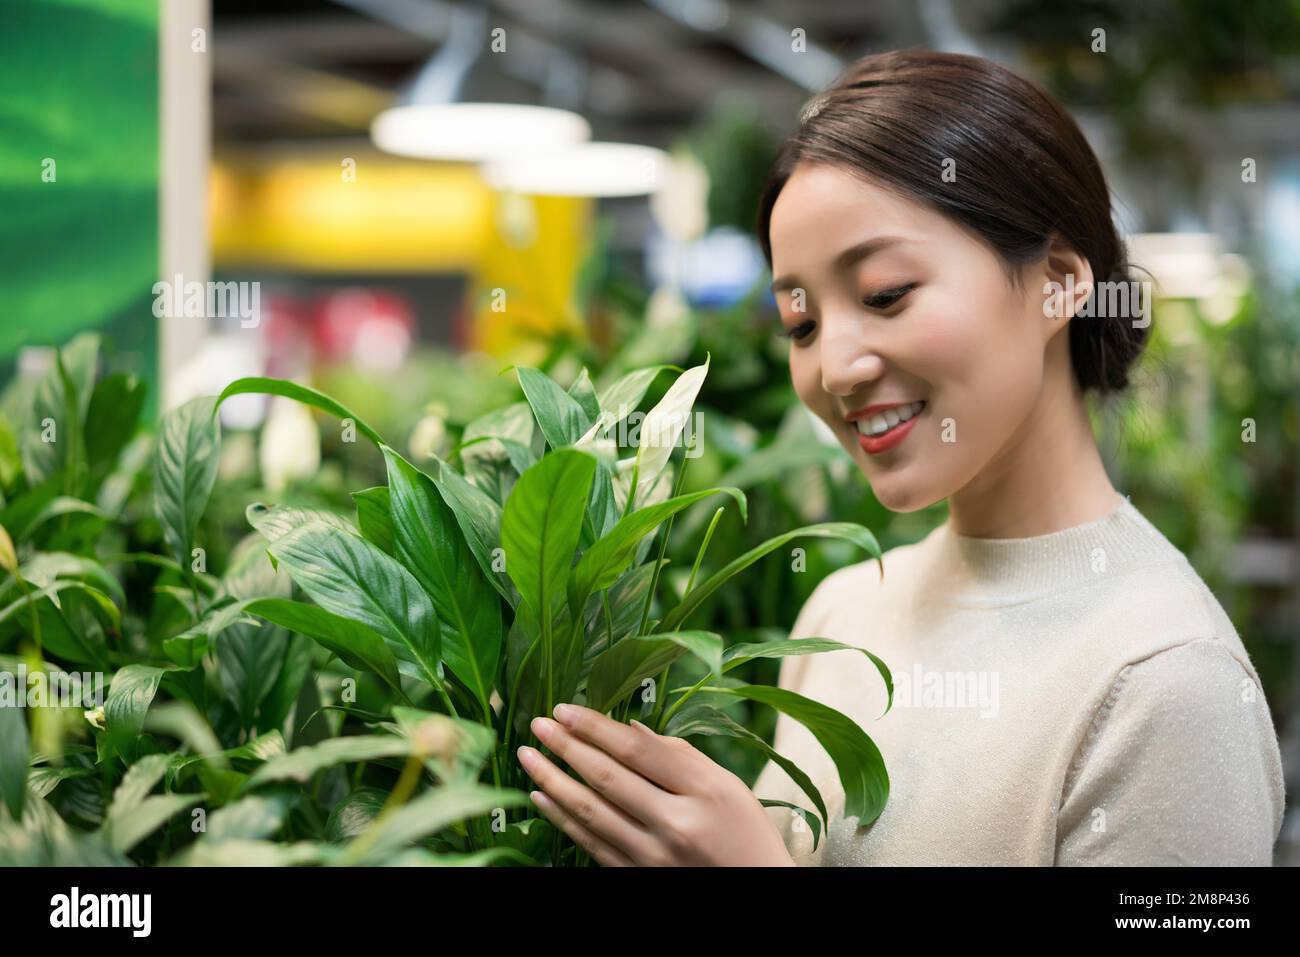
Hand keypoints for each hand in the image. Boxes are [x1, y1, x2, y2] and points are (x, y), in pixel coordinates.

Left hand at [517, 703, 795, 866]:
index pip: (637, 750)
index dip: (595, 727)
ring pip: (590, 813)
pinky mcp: (638, 878)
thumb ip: (678, 755)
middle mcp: (675, 825)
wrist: (756, 890)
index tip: (564, 708)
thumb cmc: (744, 831)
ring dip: (552, 781)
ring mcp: (653, 857)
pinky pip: (590, 845)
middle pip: (607, 778)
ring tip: (528, 756)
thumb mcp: (726, 784)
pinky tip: (541, 798)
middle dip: (566, 747)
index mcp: (703, 791)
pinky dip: (561, 820)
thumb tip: (626, 728)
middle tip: (538, 724)